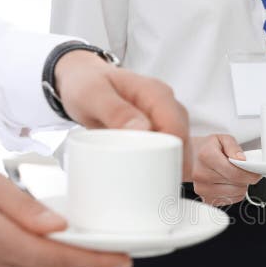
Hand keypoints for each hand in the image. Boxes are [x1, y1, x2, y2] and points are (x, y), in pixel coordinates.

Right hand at [0, 164, 132, 266]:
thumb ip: (23, 206)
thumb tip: (60, 227)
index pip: (56, 258)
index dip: (95, 262)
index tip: (123, 260)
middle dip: (77, 258)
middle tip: (101, 244)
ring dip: (46, 260)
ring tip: (39, 234)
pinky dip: (22, 266)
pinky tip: (10, 245)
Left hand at [55, 50, 191, 177]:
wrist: (82, 80)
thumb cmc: (86, 84)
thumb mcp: (92, 94)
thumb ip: (115, 110)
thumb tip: (143, 129)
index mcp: (156, 93)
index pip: (176, 129)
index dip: (169, 155)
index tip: (150, 175)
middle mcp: (167, 105)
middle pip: (183, 143)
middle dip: (171, 167)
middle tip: (148, 186)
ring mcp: (166, 119)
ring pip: (180, 150)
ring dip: (169, 169)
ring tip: (150, 185)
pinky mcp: (161, 130)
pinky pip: (171, 151)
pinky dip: (164, 166)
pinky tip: (152, 178)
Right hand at [190, 135, 261, 206]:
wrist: (190, 158)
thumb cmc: (207, 148)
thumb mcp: (222, 139)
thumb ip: (234, 147)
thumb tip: (242, 160)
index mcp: (206, 157)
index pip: (235, 173)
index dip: (250, 175)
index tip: (256, 173)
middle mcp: (202, 175)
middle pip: (237, 185)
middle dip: (246, 179)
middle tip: (244, 171)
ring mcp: (202, 189)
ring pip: (236, 194)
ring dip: (240, 186)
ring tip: (234, 176)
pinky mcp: (206, 198)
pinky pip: (230, 201)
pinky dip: (234, 193)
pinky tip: (228, 183)